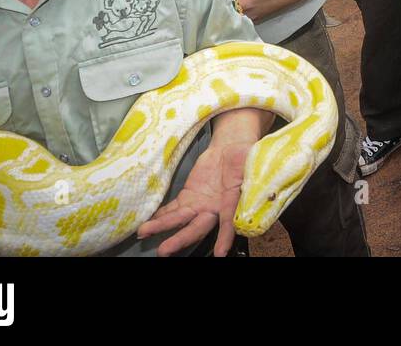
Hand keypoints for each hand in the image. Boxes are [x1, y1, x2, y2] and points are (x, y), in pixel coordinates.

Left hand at [137, 139, 252, 255]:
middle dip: (180, 239)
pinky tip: (146, 223)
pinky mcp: (189, 196)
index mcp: (233, 202)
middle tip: (164, 250)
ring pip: (179, 219)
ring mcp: (200, 205)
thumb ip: (250, 177)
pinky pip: (172, 208)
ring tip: (144, 232)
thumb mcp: (252, 164)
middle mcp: (214, 210)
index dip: (225, 236)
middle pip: (196, 228)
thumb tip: (257, 185)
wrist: (231, 148)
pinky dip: (160, 216)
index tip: (220, 253)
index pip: (229, 222)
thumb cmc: (245, 157)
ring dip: (161, 227)